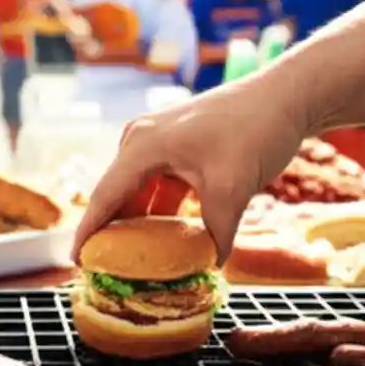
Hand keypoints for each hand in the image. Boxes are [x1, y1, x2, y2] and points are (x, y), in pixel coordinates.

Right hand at [71, 75, 307, 263]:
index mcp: (144, 145)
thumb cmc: (256, 128)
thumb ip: (217, 232)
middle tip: (106, 269)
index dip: (89, 232)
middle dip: (112, 232)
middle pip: (117, 194)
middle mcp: (142, 139)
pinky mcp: (178, 146)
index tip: (77, 262)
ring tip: (135, 260)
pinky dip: (161, 211)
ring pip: (139, 192)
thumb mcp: (233, 187)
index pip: (106, 195)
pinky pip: (158, 186)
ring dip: (139, 223)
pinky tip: (168, 237)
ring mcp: (159, 141)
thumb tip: (211, 266)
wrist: (287, 95)